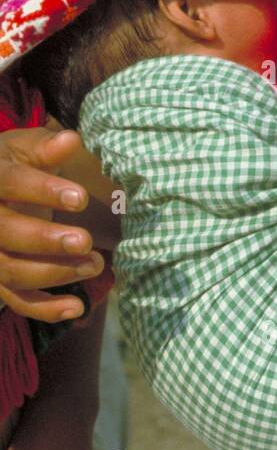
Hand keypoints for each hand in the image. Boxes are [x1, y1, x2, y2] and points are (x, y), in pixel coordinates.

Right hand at [0, 126, 103, 321]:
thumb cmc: (12, 164)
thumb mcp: (24, 148)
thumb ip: (46, 147)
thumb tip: (72, 140)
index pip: (10, 184)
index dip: (43, 192)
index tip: (81, 197)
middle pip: (6, 235)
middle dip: (46, 241)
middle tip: (85, 241)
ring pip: (11, 272)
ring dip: (54, 273)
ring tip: (95, 264)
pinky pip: (17, 301)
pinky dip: (45, 309)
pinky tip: (77, 306)